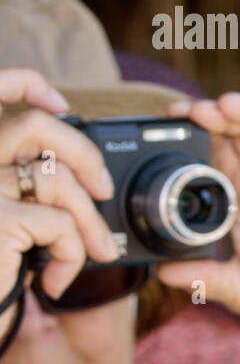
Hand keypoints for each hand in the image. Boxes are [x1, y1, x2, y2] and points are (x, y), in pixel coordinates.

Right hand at [0, 69, 119, 341]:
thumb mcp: (13, 222)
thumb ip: (31, 186)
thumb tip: (89, 178)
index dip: (24, 84)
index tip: (60, 105)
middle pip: (35, 128)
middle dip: (84, 155)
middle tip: (103, 190)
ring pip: (57, 180)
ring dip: (88, 221)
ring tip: (92, 252)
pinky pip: (61, 224)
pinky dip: (73, 254)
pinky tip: (56, 280)